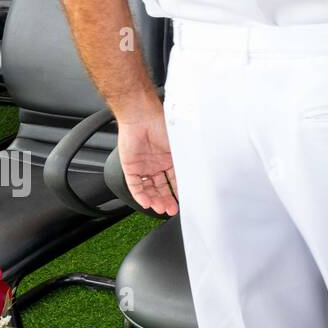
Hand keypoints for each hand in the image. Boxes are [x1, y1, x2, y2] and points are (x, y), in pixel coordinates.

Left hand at [116, 99, 177, 214]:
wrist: (141, 117)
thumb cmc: (162, 125)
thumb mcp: (179, 146)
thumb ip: (186, 161)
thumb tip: (197, 175)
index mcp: (170, 158)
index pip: (175, 179)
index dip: (178, 191)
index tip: (183, 201)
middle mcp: (157, 163)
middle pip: (161, 187)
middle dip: (166, 200)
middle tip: (171, 210)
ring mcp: (144, 166)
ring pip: (149, 188)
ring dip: (154, 200)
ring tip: (160, 209)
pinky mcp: (130, 167)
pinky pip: (135, 185)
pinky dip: (140, 195)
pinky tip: (146, 203)